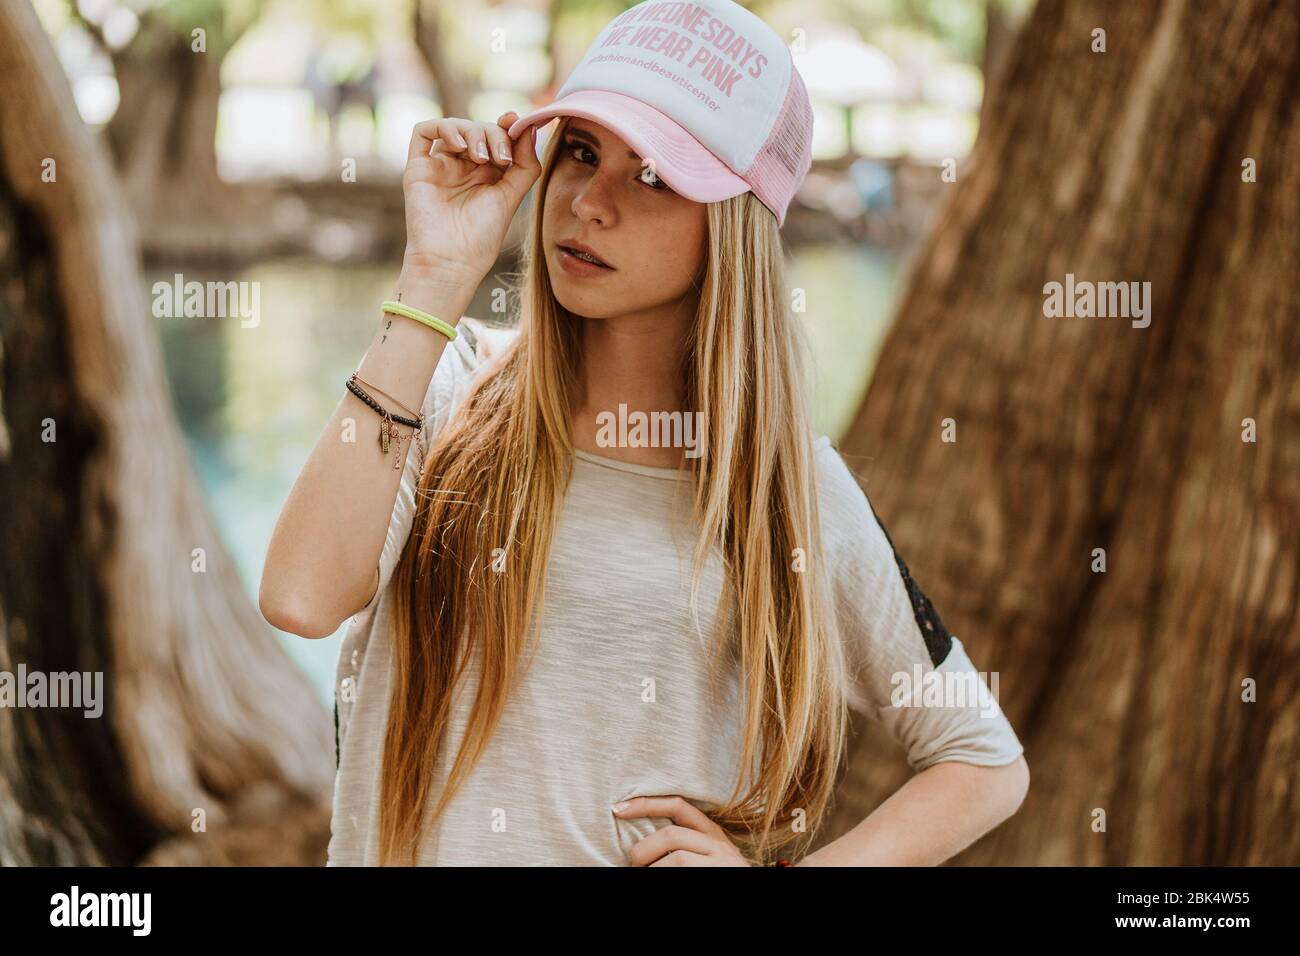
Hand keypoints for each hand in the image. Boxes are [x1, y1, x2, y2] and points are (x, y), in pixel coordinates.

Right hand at [401, 111, 541, 283]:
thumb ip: (524, 165)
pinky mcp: (419, 167)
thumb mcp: (511, 197)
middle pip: (478, 129)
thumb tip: (530, 129)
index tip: (517, 122)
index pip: (496, 138)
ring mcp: (440, 166)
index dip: (507, 127)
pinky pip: (424, 131)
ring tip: (481, 157)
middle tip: (501, 157)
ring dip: (472, 132)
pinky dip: (443, 128)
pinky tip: (458, 144)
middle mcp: (463, 167)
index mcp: (486, 174)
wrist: (451, 261)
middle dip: (493, 134)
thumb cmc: (481, 237)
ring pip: (454, 127)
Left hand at [614, 795, 751, 866]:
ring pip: (677, 859)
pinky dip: (662, 874)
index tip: (618, 809)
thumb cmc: (718, 873)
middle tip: (634, 865)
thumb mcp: (706, 856)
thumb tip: (640, 843)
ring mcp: (720, 864)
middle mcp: (718, 844)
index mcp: (711, 833)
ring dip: (652, 870)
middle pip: (671, 835)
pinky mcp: (718, 877)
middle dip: (643, 850)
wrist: (756, 892)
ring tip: (644, 876)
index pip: (678, 805)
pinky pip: (682, 873)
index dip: (646, 804)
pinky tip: (656, 879)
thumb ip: (684, 843)